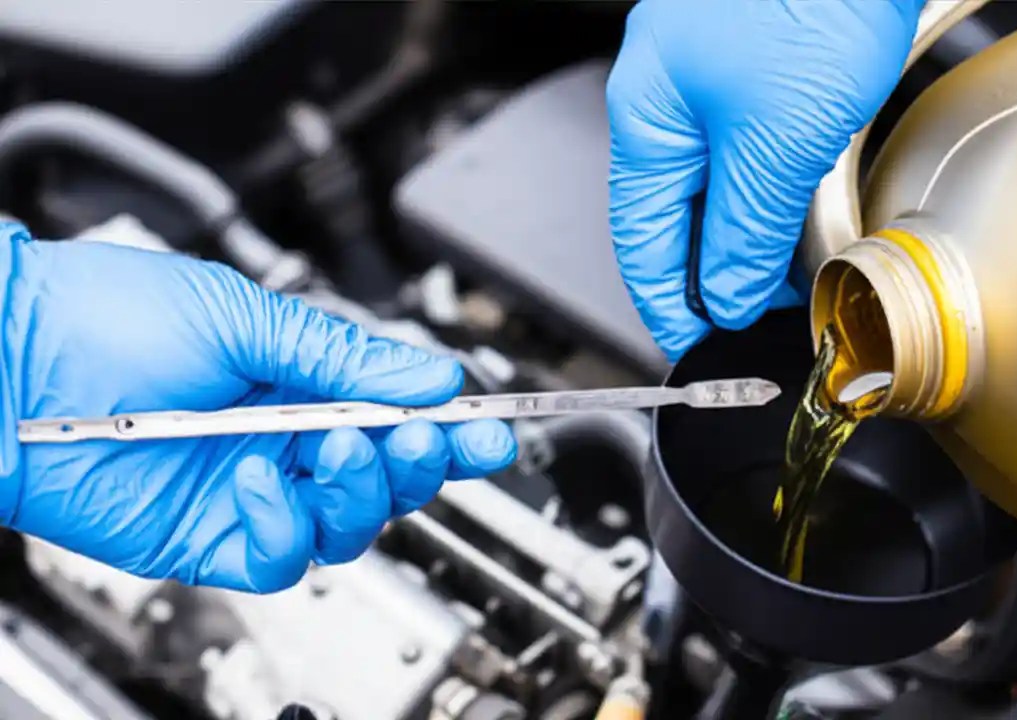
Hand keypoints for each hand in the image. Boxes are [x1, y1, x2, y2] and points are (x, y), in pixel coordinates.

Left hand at [0, 223, 516, 592]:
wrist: (10, 363)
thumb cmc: (107, 318)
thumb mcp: (245, 315)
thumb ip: (344, 355)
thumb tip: (429, 373)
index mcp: (304, 378)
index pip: (399, 410)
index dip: (452, 426)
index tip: (493, 428)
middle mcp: (288, 437)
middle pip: (390, 475)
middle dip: (421, 462)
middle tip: (421, 437)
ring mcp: (255, 489)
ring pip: (351, 523)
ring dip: (361, 491)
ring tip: (332, 446)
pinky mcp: (217, 536)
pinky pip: (286, 556)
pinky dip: (287, 525)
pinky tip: (257, 481)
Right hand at [607, 0, 923, 359]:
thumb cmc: (811, 0)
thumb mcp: (776, 144)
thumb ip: (744, 231)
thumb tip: (722, 295)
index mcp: (648, 117)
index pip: (639, 241)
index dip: (668, 304)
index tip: (700, 346)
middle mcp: (670, 96)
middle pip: (678, 213)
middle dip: (715, 274)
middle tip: (756, 319)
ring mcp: (713, 78)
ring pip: (717, 184)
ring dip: (748, 234)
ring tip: (787, 278)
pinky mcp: (757, 66)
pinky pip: (748, 148)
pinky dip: (770, 190)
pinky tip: (799, 212)